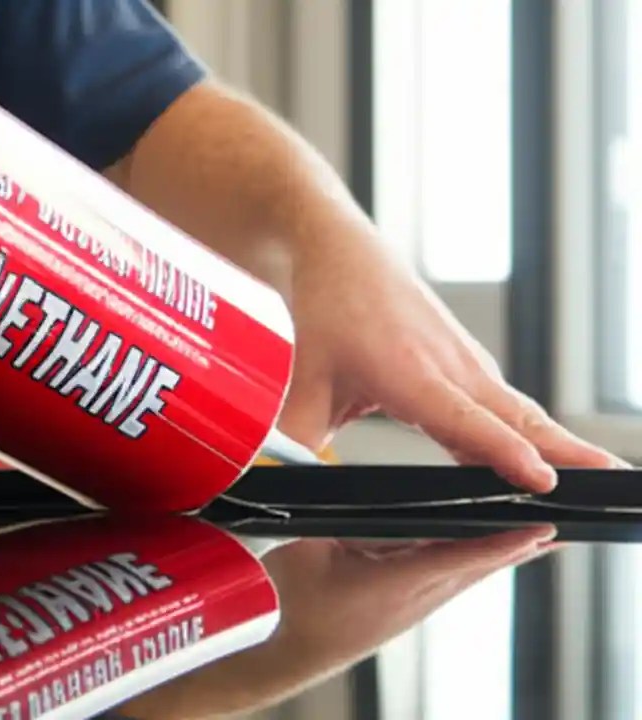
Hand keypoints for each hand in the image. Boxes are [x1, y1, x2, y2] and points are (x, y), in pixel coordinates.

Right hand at [118, 525, 554, 718]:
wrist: (272, 653)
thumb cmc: (280, 607)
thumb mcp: (294, 548)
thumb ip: (308, 507)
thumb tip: (304, 460)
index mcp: (390, 583)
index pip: (459, 555)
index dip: (501, 539)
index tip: (538, 522)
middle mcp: (411, 598)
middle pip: (479, 562)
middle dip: (517, 536)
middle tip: (556, 508)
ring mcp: (412, 604)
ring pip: (469, 570)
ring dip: (501, 545)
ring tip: (534, 517)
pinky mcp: (405, 604)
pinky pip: (452, 573)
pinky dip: (476, 553)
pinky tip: (489, 538)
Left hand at [275, 223, 625, 491]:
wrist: (334, 247)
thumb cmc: (322, 308)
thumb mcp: (299, 380)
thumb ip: (292, 440)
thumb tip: (278, 488)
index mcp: (410, 370)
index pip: (465, 421)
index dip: (502, 453)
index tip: (542, 480)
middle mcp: (449, 365)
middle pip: (516, 419)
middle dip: (566, 453)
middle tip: (611, 485)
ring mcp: (464, 362)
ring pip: (518, 412)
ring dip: (561, 444)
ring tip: (604, 480)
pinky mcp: (465, 364)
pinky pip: (505, 406)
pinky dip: (533, 433)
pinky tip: (552, 462)